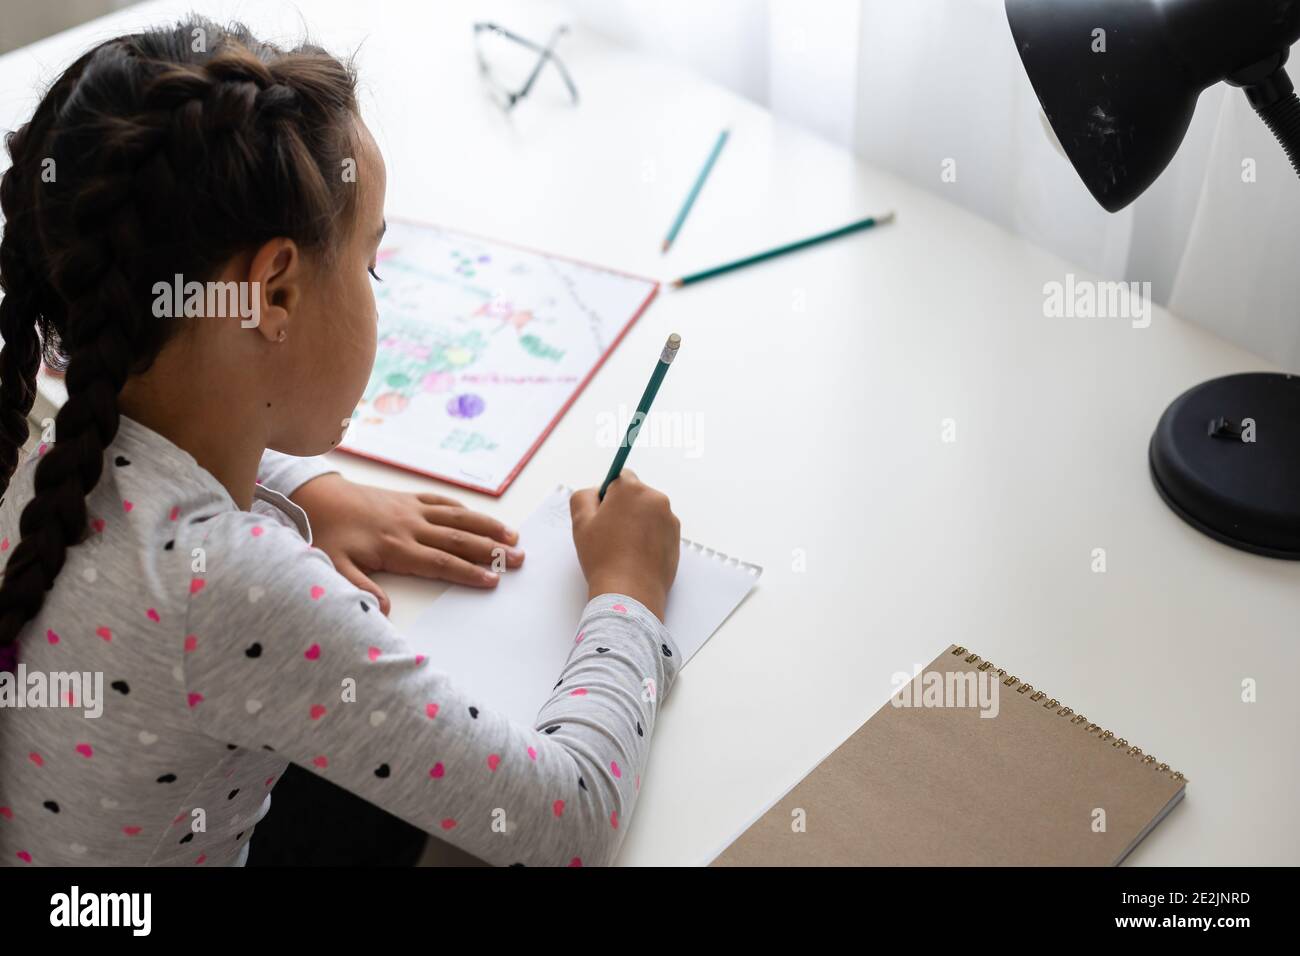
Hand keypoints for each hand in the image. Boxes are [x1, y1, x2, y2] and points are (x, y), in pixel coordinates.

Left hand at [289, 473, 522, 613]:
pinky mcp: (409, 498)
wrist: (317, 496)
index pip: (440, 563)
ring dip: (487, 527)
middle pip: (458, 540)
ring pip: (457, 518)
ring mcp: (412, 509)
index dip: (468, 572)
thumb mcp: (333, 567)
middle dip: (491, 550)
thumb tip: (383, 610)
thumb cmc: (326, 534)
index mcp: (396, 547)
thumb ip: (358, 589)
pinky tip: (478, 518)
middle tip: (519, 559)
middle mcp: (411, 526)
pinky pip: (442, 501)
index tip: (493, 580)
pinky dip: (463, 509)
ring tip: (513, 536)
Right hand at [570, 469, 679, 620]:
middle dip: (623, 508)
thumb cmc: (603, 557)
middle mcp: (655, 499)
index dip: (607, 495)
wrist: (630, 592)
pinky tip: (636, 556)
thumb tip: (594, 492)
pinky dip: (648, 538)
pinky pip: (659, 530)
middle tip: (609, 534)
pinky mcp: (677, 539)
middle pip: (635, 495)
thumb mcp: (580, 522)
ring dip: (637, 523)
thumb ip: (583, 496)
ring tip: (623, 548)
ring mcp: (670, 519)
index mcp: (632, 490)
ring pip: (648, 513)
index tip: (602, 513)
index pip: (619, 477)